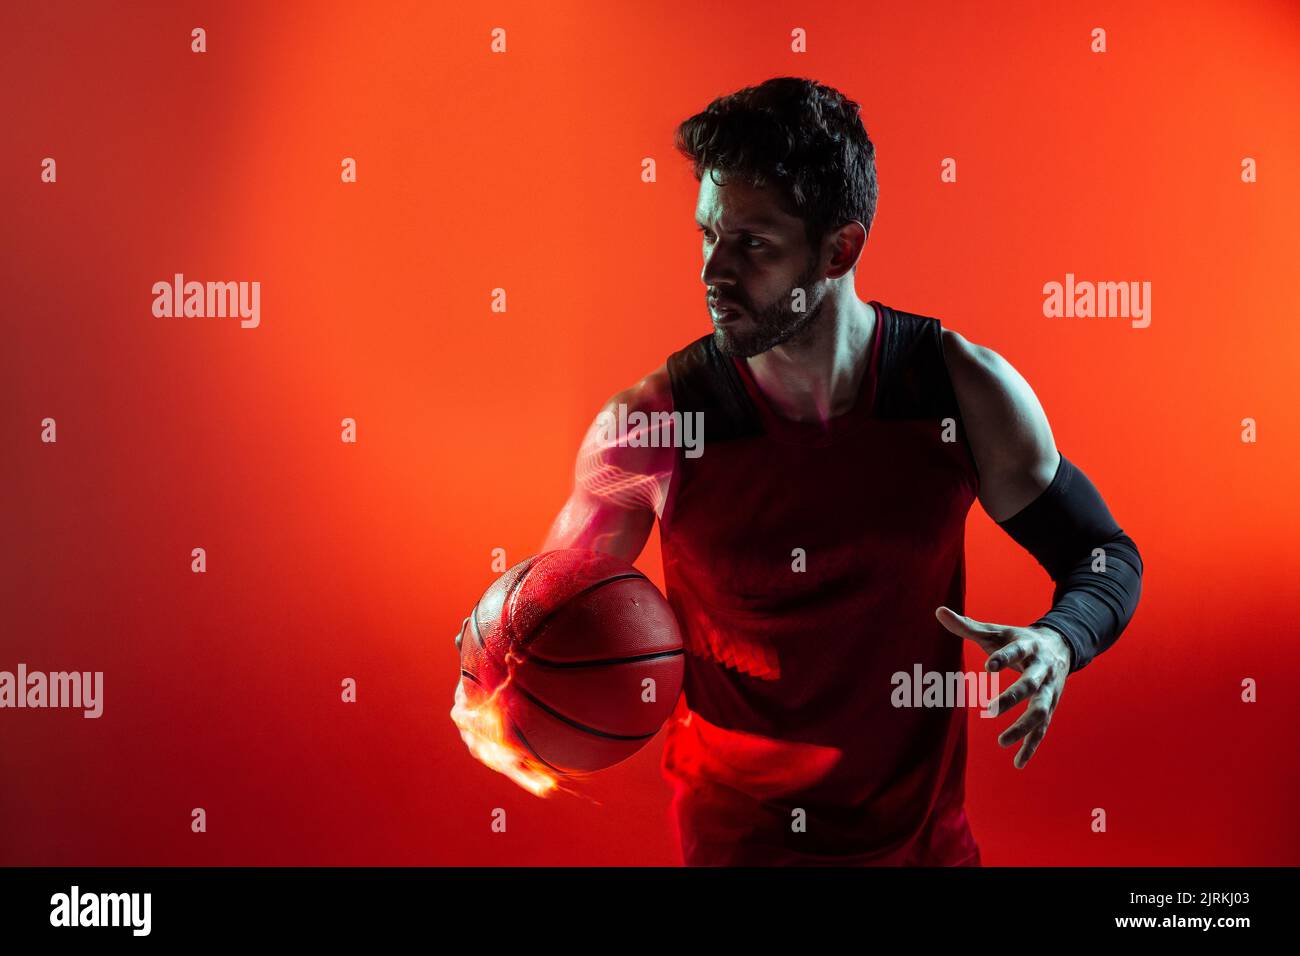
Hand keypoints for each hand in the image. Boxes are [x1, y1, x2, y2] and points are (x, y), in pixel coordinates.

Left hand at [935, 606, 1070, 768]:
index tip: (988, 668)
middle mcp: (1042, 669)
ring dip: (1024, 727)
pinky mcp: (1051, 706)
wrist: (1060, 645)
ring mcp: (1049, 690)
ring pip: (1041, 711)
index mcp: (1028, 646)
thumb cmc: (1018, 639)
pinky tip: (1017, 762)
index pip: (1016, 651)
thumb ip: (967, 626)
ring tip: (1001, 741)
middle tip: (989, 710)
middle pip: (1031, 684)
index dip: (1004, 658)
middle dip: (1013, 697)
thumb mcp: (996, 631)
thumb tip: (938, 610)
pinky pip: (1043, 729)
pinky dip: (1032, 746)